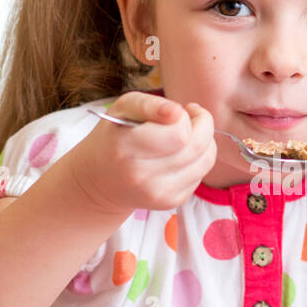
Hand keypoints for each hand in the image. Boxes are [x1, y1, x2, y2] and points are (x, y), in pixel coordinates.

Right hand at [70, 91, 217, 215]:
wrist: (101, 179)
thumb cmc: (116, 135)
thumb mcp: (122, 109)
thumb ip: (149, 104)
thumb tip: (177, 112)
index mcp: (124, 147)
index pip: (179, 132)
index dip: (185, 116)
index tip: (178, 110)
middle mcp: (140, 175)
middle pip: (196, 146)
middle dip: (202, 125)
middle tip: (191, 117)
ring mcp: (156, 193)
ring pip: (205, 161)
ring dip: (205, 141)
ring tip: (188, 134)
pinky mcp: (170, 202)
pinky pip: (201, 175)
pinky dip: (199, 160)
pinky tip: (182, 153)